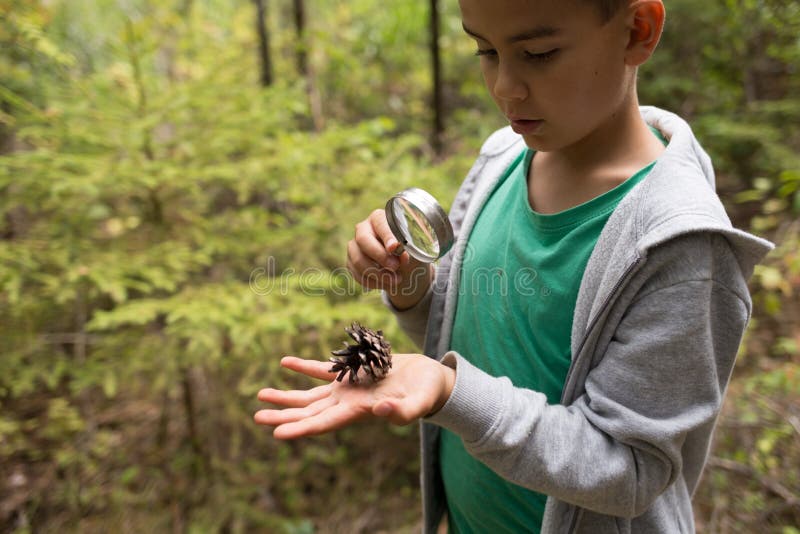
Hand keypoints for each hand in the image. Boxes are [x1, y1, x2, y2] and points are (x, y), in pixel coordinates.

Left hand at [254, 353, 454, 439]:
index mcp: (359, 412)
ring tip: (260, 395)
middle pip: (308, 412)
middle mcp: (348, 403)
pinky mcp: (352, 372)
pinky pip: (322, 369)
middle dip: (283, 415)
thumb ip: (402, 411)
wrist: (431, 380)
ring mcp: (348, 388)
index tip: (277, 433)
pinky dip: (304, 367)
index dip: (301, 429)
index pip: (324, 423)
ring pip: (310, 394)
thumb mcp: (419, 402)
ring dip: (286, 395)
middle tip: (257, 417)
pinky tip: (285, 362)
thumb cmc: (427, 393)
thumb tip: (380, 411)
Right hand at [347, 209, 432, 309]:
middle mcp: (363, 228)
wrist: (403, 268)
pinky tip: (386, 283)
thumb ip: (408, 249)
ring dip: (378, 274)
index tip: (395, 248)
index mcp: (380, 218)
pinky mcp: (351, 262)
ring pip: (358, 260)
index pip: (380, 223)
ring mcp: (354, 245)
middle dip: (379, 256)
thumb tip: (402, 256)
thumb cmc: (409, 252)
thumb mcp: (414, 249)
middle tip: (395, 267)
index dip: (387, 235)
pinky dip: (373, 282)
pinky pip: (356, 274)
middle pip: (363, 240)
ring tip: (396, 280)